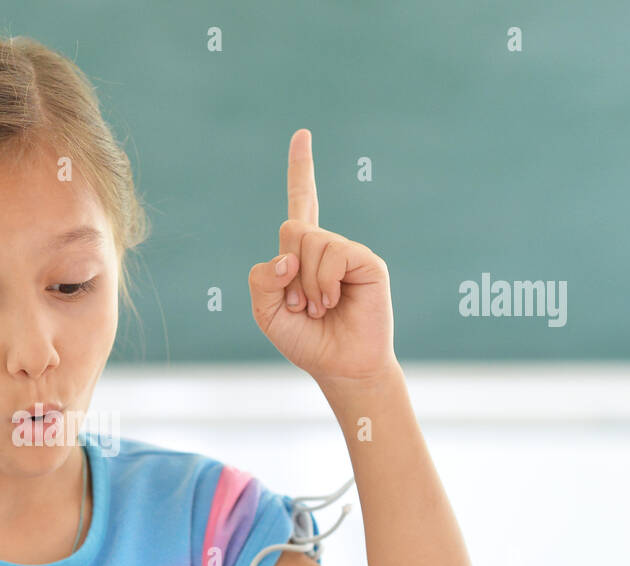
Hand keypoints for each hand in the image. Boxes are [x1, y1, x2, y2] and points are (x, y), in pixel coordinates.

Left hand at [247, 129, 396, 382]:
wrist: (340, 366)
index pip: (301, 203)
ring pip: (309, 243)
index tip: (303, 134)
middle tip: (300, 305)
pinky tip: (334, 302)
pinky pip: (333, 255)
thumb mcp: (266, 313)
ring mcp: (348, 252)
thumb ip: (261, 281)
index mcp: (302, 254)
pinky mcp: (367, 261)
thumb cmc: (306, 340)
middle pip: (291, 228)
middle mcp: (326, 246)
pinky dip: (324, 284)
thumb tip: (288, 255)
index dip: (301, 169)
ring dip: (305, 285)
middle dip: (286, 273)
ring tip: (319, 308)